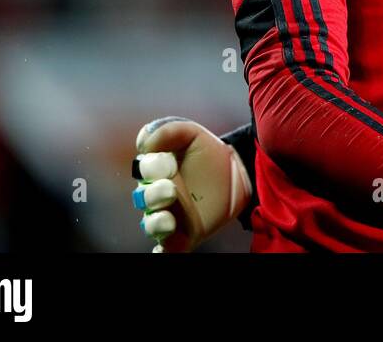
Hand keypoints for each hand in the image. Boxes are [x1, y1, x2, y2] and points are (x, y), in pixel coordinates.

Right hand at [131, 117, 252, 252]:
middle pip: (143, 198)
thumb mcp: (194, 135)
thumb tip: (145, 141)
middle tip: (170, 188)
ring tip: (168, 220)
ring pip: (151, 224)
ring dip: (155, 223)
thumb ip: (170, 130)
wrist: (239, 174)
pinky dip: (163, 251)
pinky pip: (166, 249)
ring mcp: (169, 216)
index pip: (143, 169)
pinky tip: (163, 251)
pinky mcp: (182, 236)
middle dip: (152, 194)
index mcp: (155, 169)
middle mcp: (157, 194)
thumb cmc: (208, 153)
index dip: (151, 166)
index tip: (168, 162)